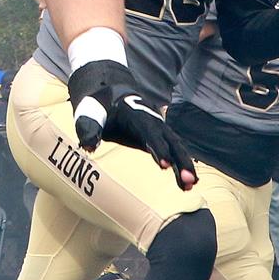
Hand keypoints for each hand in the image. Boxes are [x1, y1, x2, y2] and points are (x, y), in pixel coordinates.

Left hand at [65, 59, 195, 188]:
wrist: (113, 93)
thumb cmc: (101, 106)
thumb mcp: (91, 112)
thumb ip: (89, 128)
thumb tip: (88, 147)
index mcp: (137, 114)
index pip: (150, 132)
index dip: (159, 148)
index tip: (166, 166)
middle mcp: (153, 121)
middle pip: (171, 141)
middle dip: (181, 161)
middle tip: (188, 181)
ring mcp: (160, 128)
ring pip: (177, 147)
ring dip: (186, 165)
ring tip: (191, 186)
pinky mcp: (161, 137)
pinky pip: (176, 151)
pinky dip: (183, 164)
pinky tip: (189, 182)